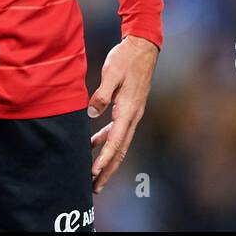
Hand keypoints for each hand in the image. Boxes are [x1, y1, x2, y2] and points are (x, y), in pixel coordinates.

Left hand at [87, 35, 157, 193]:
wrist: (143, 47)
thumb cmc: (126, 58)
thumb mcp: (111, 73)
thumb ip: (102, 94)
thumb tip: (91, 113)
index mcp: (128, 110)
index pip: (115, 141)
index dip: (104, 159)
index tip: (93, 173)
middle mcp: (132, 116)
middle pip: (120, 150)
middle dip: (107, 169)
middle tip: (95, 188)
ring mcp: (132, 113)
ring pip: (120, 143)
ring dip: (107, 159)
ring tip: (94, 174)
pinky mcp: (129, 108)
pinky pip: (117, 131)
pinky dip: (106, 141)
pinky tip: (93, 144)